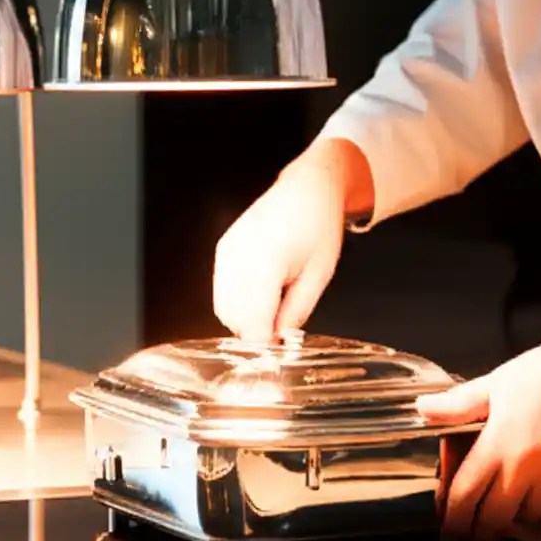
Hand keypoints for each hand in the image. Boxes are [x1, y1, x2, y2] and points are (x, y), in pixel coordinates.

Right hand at [213, 139, 371, 340]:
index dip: (266, 344)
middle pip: (235, 319)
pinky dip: (236, 302)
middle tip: (280, 331)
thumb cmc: (319, 225)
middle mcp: (240, 257)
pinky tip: (260, 296)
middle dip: (256, 332)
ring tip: (273, 310)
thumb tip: (279, 340)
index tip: (279, 353)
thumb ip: (296, 312)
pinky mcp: (223, 250)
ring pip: (224, 308)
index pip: (254, 324)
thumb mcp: (319, 275)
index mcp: (267, 264)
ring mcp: (227, 253)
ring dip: (245, 319)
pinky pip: (222, 290)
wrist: (306, 187)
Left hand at [416, 337, 540, 540]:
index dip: (454, 518)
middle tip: (474, 538)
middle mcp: (526, 468)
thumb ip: (458, 405)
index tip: (449, 530)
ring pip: (531, 513)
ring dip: (516, 515)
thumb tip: (424, 408)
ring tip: (507, 510)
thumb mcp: (495, 383)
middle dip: (482, 532)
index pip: (466, 494)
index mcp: (497, 445)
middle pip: (497, 517)